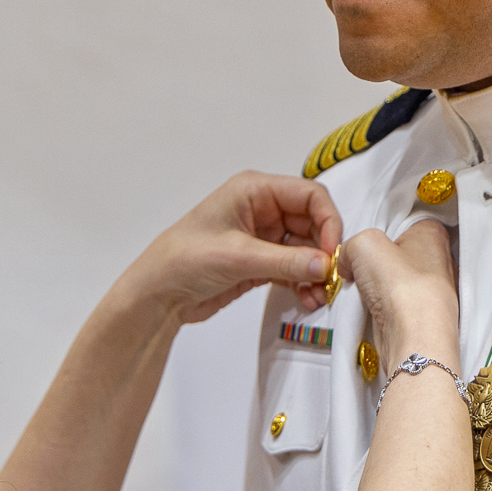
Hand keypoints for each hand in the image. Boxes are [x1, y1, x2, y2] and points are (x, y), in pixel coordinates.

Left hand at [117, 171, 342, 325]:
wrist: (158, 294)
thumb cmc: (182, 259)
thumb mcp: (238, 257)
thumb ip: (286, 261)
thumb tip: (324, 264)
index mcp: (254, 190)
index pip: (310, 195)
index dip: (328, 221)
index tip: (333, 251)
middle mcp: (262, 209)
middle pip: (313, 222)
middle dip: (325, 250)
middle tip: (333, 277)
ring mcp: (263, 237)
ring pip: (307, 248)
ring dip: (316, 271)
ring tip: (319, 295)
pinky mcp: (261, 262)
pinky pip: (295, 268)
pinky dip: (304, 283)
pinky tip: (307, 299)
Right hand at [341, 220, 458, 364]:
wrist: (414, 338)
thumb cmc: (402, 287)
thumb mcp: (364, 244)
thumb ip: (350, 245)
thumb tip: (347, 260)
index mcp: (433, 235)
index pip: (405, 222)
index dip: (381, 230)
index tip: (365, 240)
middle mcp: (438, 262)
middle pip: (396, 254)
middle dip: (375, 261)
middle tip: (358, 266)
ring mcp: (431, 292)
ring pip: (393, 282)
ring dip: (375, 287)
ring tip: (365, 291)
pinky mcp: (419, 317)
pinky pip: (392, 305)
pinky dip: (379, 307)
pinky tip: (372, 310)